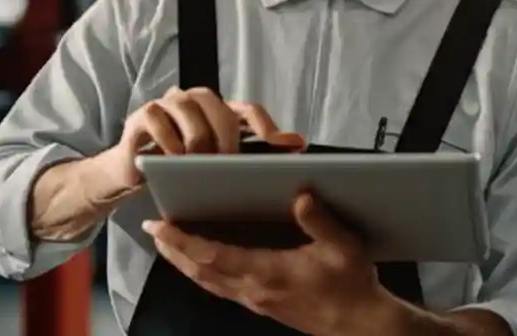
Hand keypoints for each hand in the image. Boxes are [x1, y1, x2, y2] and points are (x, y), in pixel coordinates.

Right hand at [98, 88, 305, 190]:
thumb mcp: (213, 163)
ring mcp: (168, 103)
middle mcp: (195, 99)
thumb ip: (248, 154)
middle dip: (227, 145)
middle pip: (222, 113)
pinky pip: (160, 122)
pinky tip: (171, 160)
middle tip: (224, 170)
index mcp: (216, 109)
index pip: (248, 110)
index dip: (267, 127)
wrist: (133, 171)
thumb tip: (296, 146)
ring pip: (193, 120)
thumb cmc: (178, 167)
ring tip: (195, 170)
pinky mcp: (143, 114)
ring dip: (197, 148)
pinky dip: (169, 143)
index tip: (287, 148)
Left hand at [143, 191, 392, 335]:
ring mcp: (256, 300)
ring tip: (169, 244)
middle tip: (154, 231)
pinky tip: (202, 262)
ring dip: (185, 263)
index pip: (212, 256)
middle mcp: (253, 290)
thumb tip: (300, 195)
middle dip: (174, 251)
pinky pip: (221, 288)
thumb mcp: (343, 247)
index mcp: (267, 273)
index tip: (161, 226)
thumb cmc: (352, 286)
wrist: (362, 325)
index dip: (183, 241)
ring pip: (208, 282)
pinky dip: (203, 272)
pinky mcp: (262, 305)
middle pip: (200, 271)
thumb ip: (320, 220)